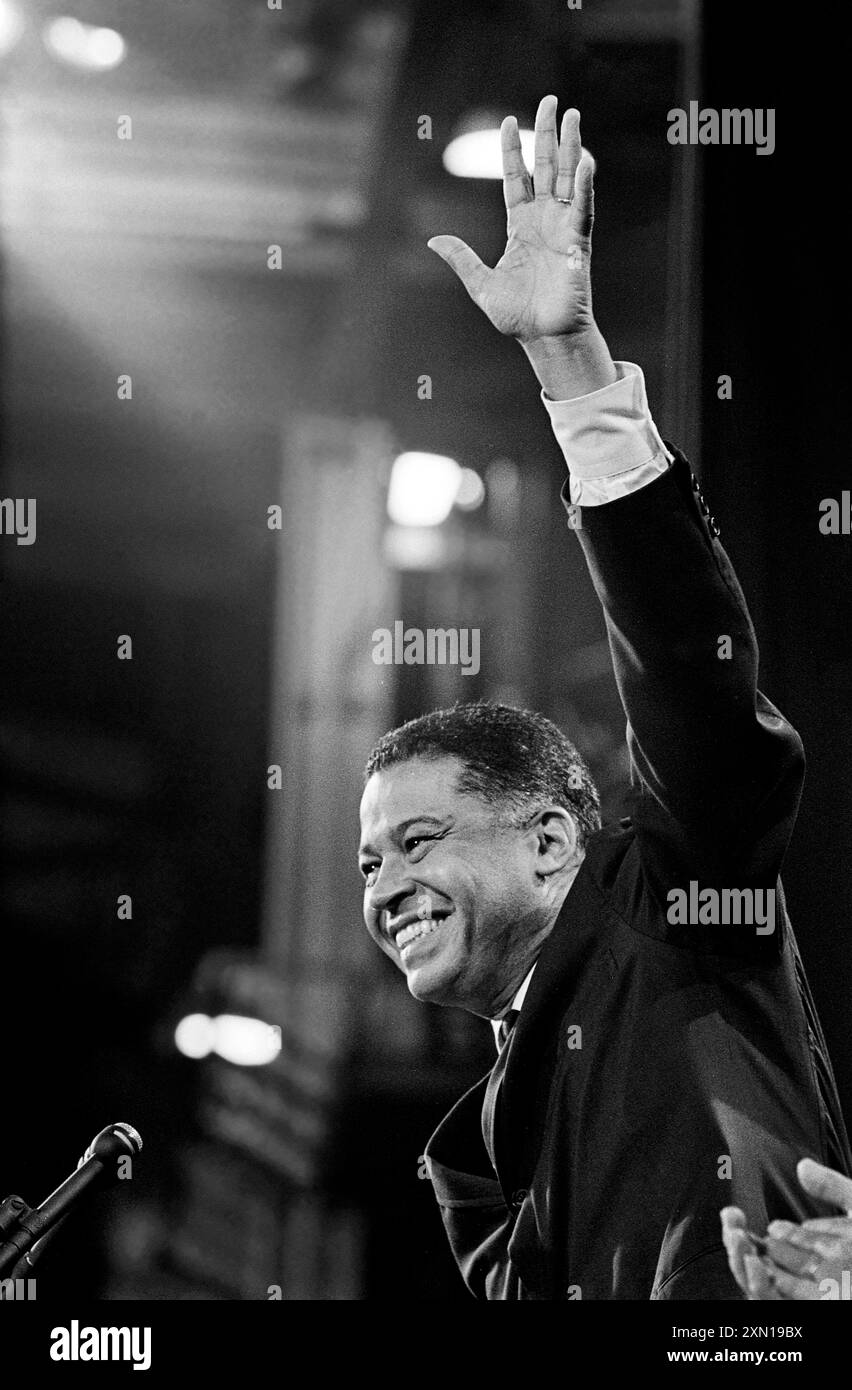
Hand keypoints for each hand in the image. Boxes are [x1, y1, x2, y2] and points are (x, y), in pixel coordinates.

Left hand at [428, 96, 594, 342]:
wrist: (543, 339)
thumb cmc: (516, 317)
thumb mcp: (480, 284)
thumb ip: (462, 258)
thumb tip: (434, 239)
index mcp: (519, 226)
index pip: (515, 178)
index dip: (512, 149)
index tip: (508, 120)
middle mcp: (543, 220)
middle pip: (545, 167)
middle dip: (547, 134)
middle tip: (550, 100)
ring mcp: (562, 228)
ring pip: (567, 178)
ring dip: (571, 146)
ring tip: (573, 114)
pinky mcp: (577, 242)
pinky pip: (582, 207)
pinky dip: (583, 184)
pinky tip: (583, 159)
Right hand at [722, 1159, 851, 1299]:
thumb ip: (833, 1187)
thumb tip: (801, 1166)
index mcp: (833, 1255)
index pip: (791, 1243)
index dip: (769, 1228)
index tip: (746, 1215)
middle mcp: (822, 1278)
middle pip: (773, 1261)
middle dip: (746, 1239)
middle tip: (732, 1222)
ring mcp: (813, 1295)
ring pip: (765, 1280)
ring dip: (743, 1257)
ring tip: (735, 1232)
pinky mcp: (809, 1307)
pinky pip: (773, 1299)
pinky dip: (756, 1281)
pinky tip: (752, 1260)